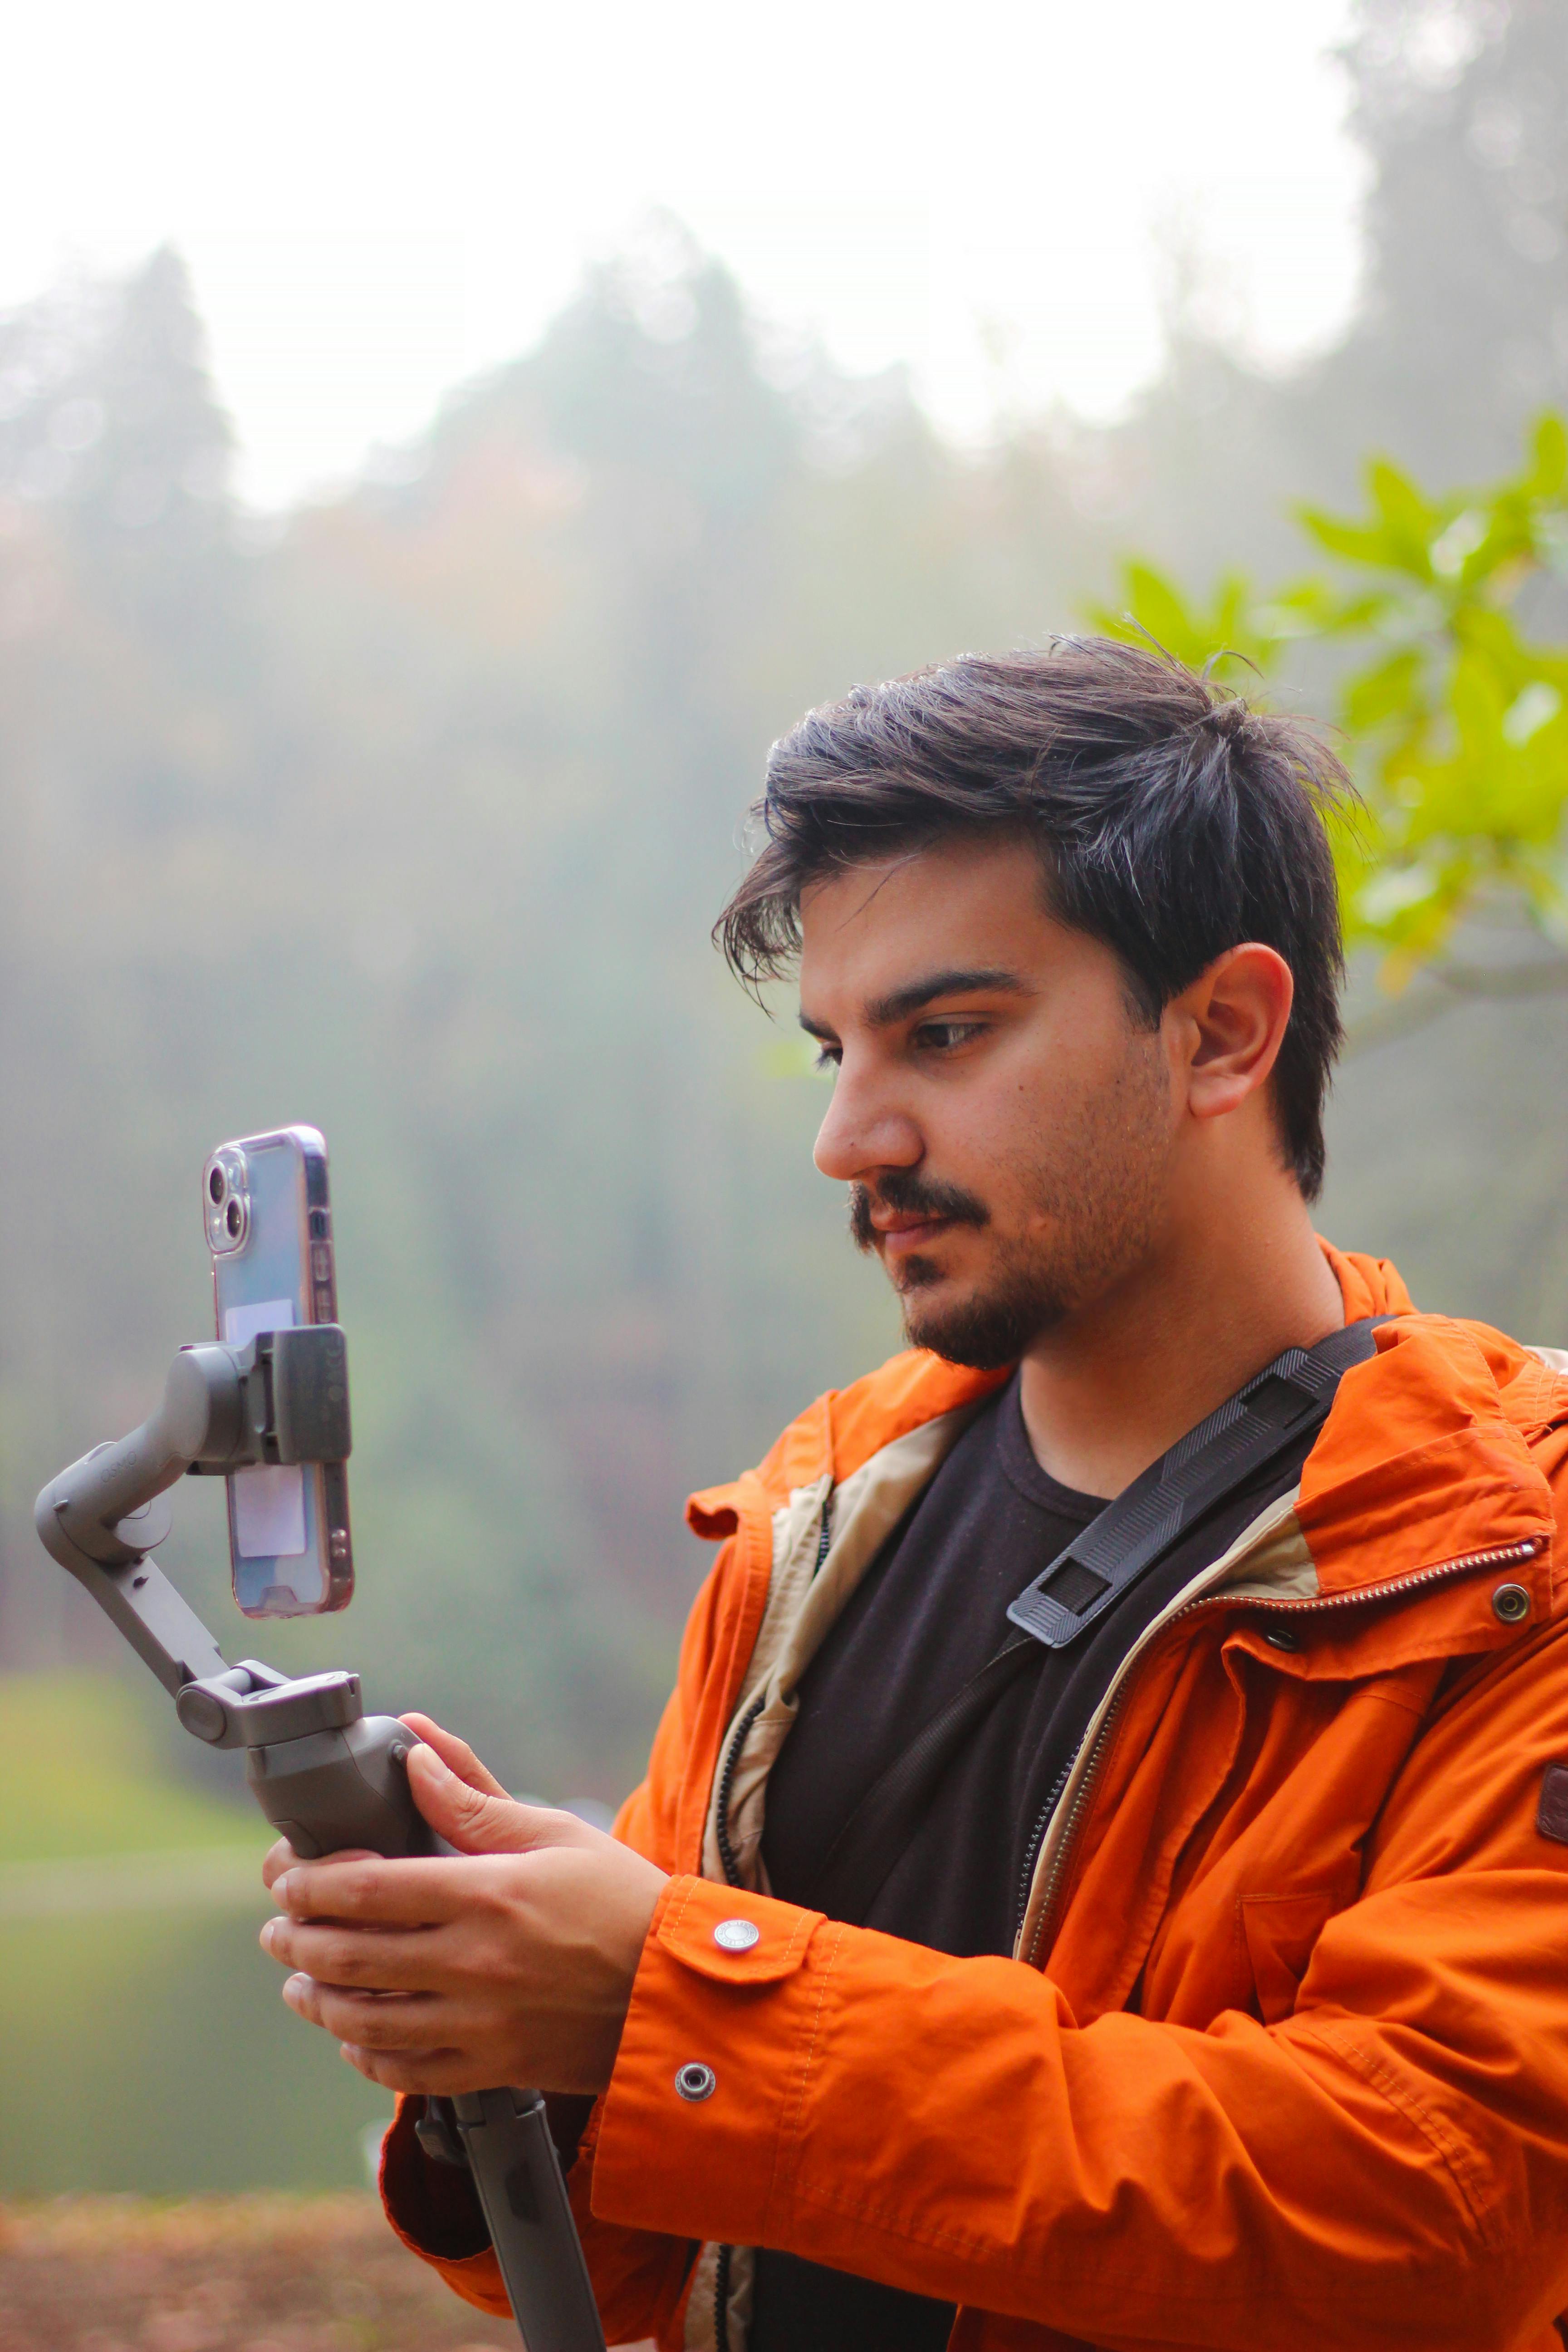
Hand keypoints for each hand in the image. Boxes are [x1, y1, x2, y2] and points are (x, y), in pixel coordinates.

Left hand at [258, 1714, 666, 2095]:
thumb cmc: (621, 1900)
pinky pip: (403, 2072)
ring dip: (316, 2000)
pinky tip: (353, 2035)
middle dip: (296, 1938)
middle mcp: (472, 1963)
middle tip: (280, 1925)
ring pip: (362, 2022)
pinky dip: (364, 2055)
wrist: (679, 1990)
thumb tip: (414, 1750)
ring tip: (300, 1981)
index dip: (309, 1882)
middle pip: (347, 1956)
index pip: (364, 1889)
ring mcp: (478, 2024)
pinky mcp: (490, 2068)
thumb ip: (471, 1797)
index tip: (289, 1875)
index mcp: (485, 1894)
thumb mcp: (552, 1833)